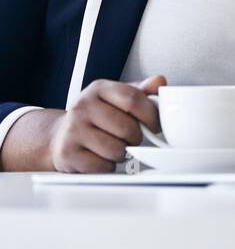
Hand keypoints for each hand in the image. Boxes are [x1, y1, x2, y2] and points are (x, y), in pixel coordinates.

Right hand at [48, 75, 166, 172]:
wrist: (60, 136)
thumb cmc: (96, 117)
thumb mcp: (116, 98)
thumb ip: (140, 91)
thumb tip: (159, 82)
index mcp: (99, 88)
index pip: (133, 99)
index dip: (150, 115)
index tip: (154, 125)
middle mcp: (83, 106)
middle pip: (127, 127)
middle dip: (136, 137)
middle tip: (131, 138)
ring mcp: (73, 130)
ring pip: (116, 149)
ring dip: (123, 154)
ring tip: (115, 147)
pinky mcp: (67, 153)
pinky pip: (102, 166)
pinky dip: (108, 166)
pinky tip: (101, 157)